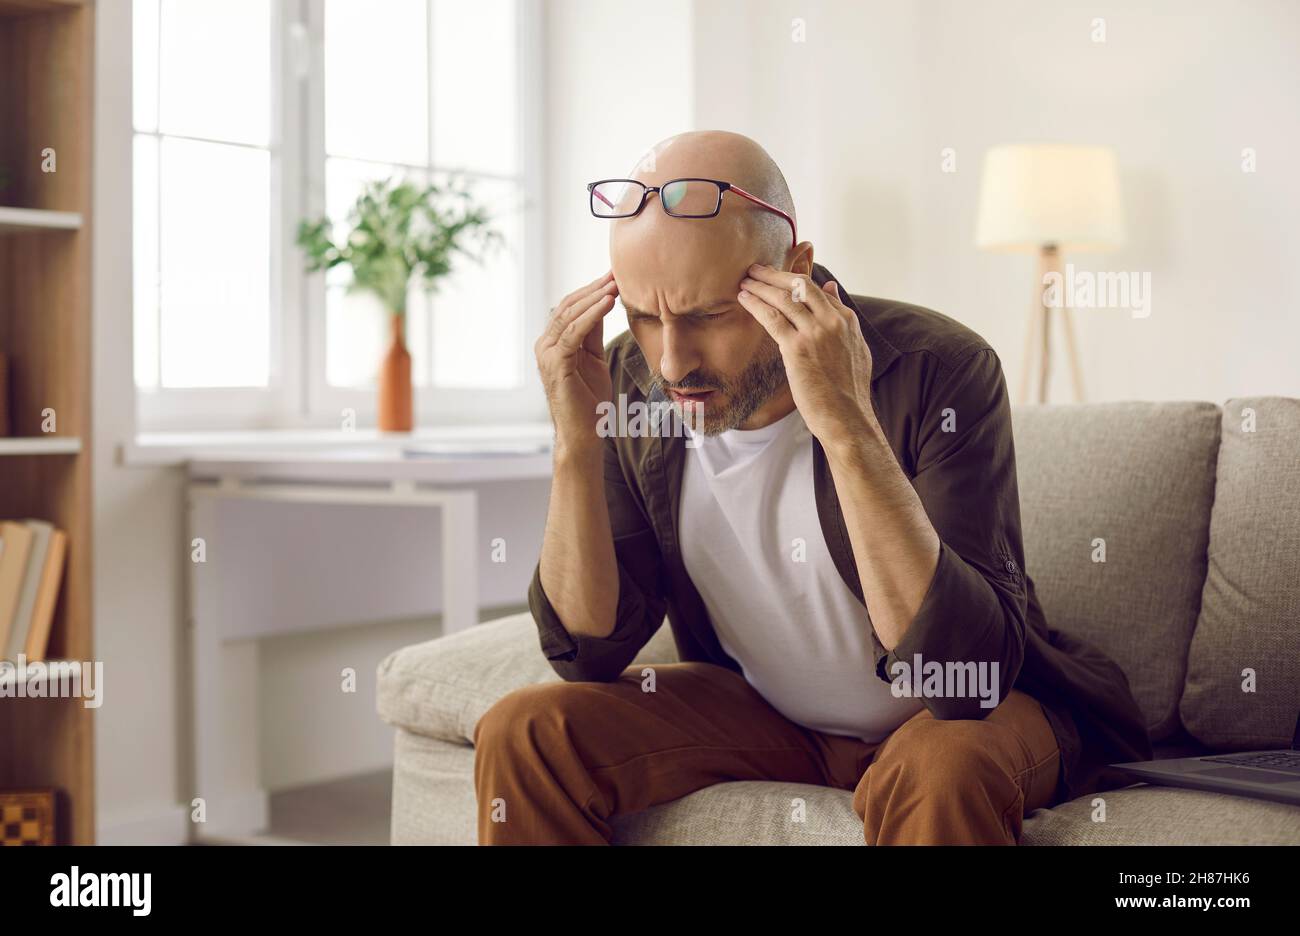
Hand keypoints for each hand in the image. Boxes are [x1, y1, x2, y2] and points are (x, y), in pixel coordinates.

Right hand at [534, 270, 618, 457]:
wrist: (584, 435)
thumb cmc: (590, 402)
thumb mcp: (595, 359)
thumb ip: (593, 334)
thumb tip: (603, 303)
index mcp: (553, 343)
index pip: (570, 307)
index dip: (592, 290)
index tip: (614, 275)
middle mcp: (545, 345)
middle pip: (568, 306)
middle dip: (594, 288)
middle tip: (616, 273)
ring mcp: (547, 354)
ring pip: (570, 315)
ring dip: (595, 297)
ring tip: (615, 283)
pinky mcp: (555, 363)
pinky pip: (574, 332)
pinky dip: (592, 314)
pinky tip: (609, 302)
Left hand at [738, 263, 876, 445]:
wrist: (846, 416)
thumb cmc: (848, 389)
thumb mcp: (855, 346)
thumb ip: (842, 316)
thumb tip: (830, 286)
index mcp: (846, 320)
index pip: (816, 289)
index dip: (792, 279)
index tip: (776, 277)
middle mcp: (832, 321)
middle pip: (799, 285)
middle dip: (774, 274)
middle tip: (755, 268)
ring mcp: (815, 333)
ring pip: (784, 298)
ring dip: (761, 285)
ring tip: (745, 280)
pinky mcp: (797, 349)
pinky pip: (772, 318)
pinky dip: (756, 304)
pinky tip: (744, 298)